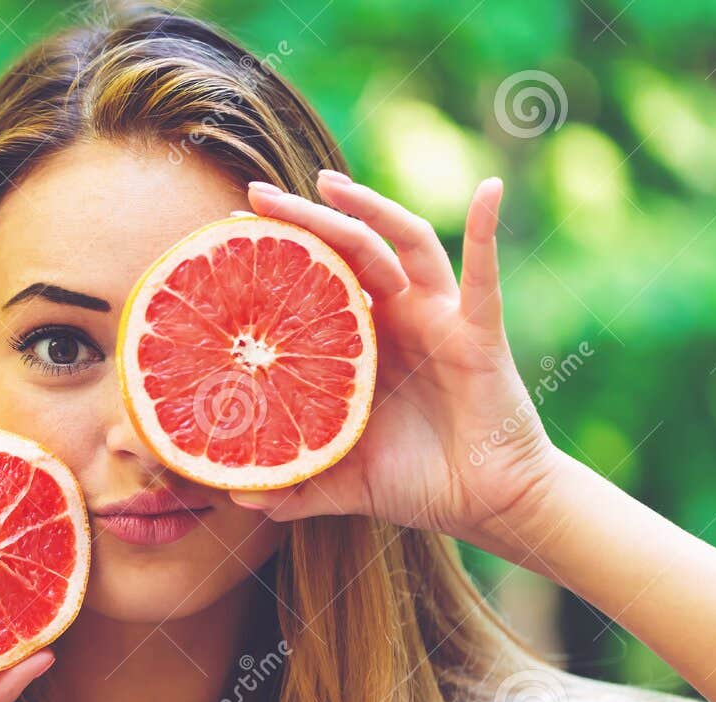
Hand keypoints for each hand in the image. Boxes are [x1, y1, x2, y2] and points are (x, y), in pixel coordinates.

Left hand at [232, 172, 564, 554]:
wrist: (487, 505)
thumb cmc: (419, 484)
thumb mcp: (343, 484)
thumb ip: (294, 486)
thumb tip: (237, 496)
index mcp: (361, 344)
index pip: (315, 282)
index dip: (278, 258)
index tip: (228, 237)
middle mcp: (398, 318)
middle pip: (349, 249)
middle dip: (305, 217)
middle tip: (255, 194)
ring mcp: (439, 318)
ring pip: (402, 243)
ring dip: (369, 207)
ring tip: (327, 182)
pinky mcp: (479, 332)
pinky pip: (484, 275)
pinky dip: (486, 230)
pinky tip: (488, 189)